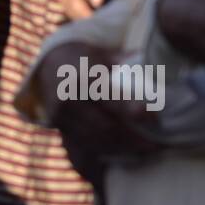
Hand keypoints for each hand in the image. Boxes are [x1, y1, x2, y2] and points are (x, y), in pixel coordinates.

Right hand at [29, 42, 163, 185]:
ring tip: (144, 151)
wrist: (49, 62)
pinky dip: (106, 149)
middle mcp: (69, 98)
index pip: (111, 100)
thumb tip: (150, 65)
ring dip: (121, 148)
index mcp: (81, 77)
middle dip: (132, 139)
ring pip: (95, 139)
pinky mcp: (59, 125)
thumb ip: (124, 61)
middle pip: (104, 126)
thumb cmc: (83, 56)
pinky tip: (124, 151)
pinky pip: (84, 143)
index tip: (154, 118)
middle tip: (155, 144)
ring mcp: (61, 114)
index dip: (134, 113)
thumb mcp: (103, 53)